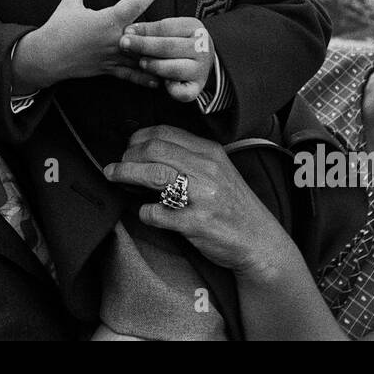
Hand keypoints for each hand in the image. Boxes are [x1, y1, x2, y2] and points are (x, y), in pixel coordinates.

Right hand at [11, 0, 161, 92]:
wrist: (46, 58)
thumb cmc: (57, 30)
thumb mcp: (68, 4)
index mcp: (106, 20)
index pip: (130, 5)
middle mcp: (113, 39)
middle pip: (143, 35)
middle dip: (159, 31)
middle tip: (177, 27)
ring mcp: (112, 56)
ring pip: (140, 57)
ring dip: (157, 57)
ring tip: (176, 58)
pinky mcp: (108, 69)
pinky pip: (130, 75)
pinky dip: (144, 78)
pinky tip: (158, 80)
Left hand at [103, 125, 287, 277]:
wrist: (260, 240)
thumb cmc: (233, 205)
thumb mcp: (218, 171)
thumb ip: (188, 158)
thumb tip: (146, 151)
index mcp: (210, 152)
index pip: (164, 133)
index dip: (137, 139)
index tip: (127, 148)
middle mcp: (207, 170)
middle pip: (154, 150)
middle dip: (127, 157)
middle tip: (115, 166)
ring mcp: (203, 196)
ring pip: (153, 174)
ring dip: (126, 175)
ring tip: (114, 177)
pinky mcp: (198, 223)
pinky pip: (158, 213)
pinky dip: (145, 212)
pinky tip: (145, 212)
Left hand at [118, 17, 212, 102]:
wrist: (200, 60)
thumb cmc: (178, 42)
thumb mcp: (169, 30)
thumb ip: (150, 30)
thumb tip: (129, 31)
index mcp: (194, 28)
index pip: (166, 28)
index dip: (145, 30)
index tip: (126, 31)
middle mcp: (202, 49)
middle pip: (169, 47)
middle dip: (144, 45)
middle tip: (124, 44)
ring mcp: (200, 70)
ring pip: (175, 69)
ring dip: (155, 66)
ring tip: (140, 63)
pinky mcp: (196, 88)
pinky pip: (183, 93)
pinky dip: (171, 90)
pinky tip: (160, 83)